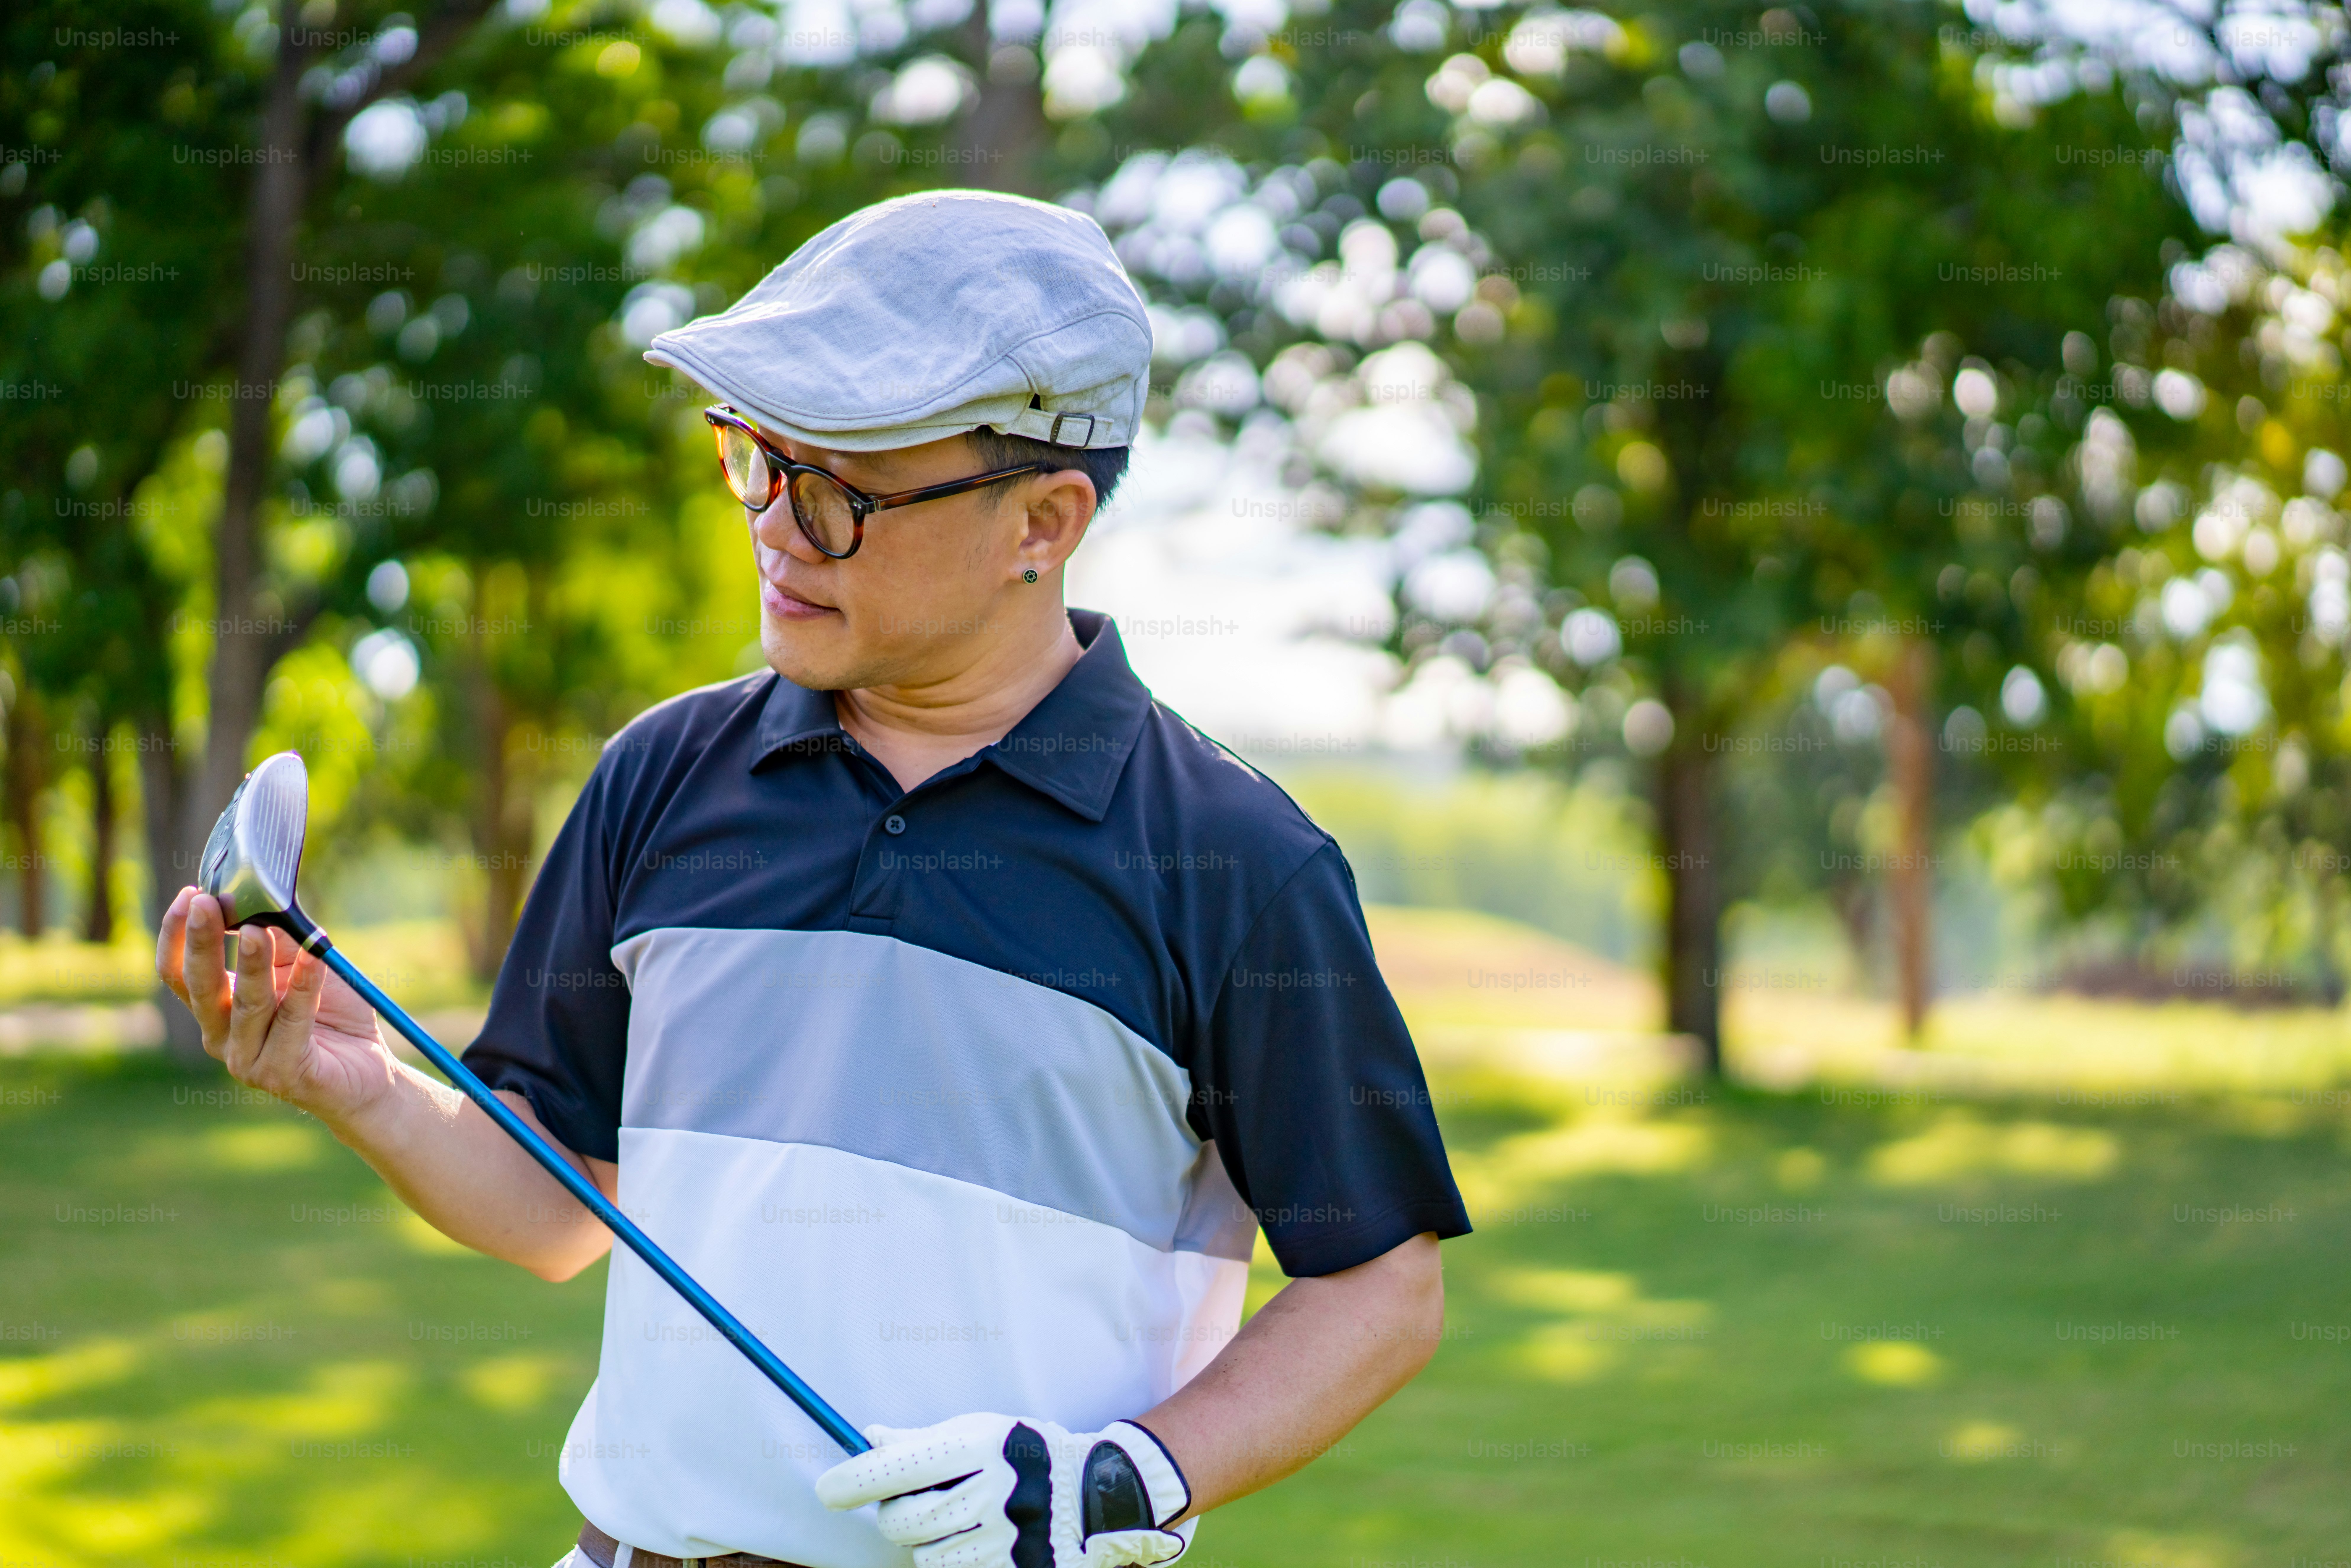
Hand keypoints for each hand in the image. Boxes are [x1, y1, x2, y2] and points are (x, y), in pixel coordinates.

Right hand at [155, 887, 397, 1123]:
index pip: (179, 973)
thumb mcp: (302, 964)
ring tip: (257, 929)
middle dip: (202, 942)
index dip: (177, 935)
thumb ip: (279, 936)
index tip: (190, 895)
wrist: (366, 1067)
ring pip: (247, 1005)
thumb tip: (262, 896)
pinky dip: (306, 987)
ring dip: (252, 965)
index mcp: (215, 1008)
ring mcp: (248, 1060)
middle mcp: (221, 1037)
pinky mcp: (284, 1073)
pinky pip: (294, 1022)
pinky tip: (316, 958)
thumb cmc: (331, 1012)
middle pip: (201, 987)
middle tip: (205, 903)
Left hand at [816, 1412, 1192, 1567]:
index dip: (857, 1481)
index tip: (829, 1491)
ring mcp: (1008, 1537)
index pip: (901, 1466)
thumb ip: (920, 1441)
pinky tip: (975, 1542)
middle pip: (905, 1522)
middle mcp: (995, 1490)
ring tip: (959, 1521)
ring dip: (928, 1543)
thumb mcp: (977, 1431)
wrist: (1094, 1492)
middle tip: (916, 1503)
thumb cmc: (1021, 1455)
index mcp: (982, 1444)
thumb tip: (867, 1439)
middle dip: (896, 1515)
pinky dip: (954, 1561)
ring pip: (926, 1557)